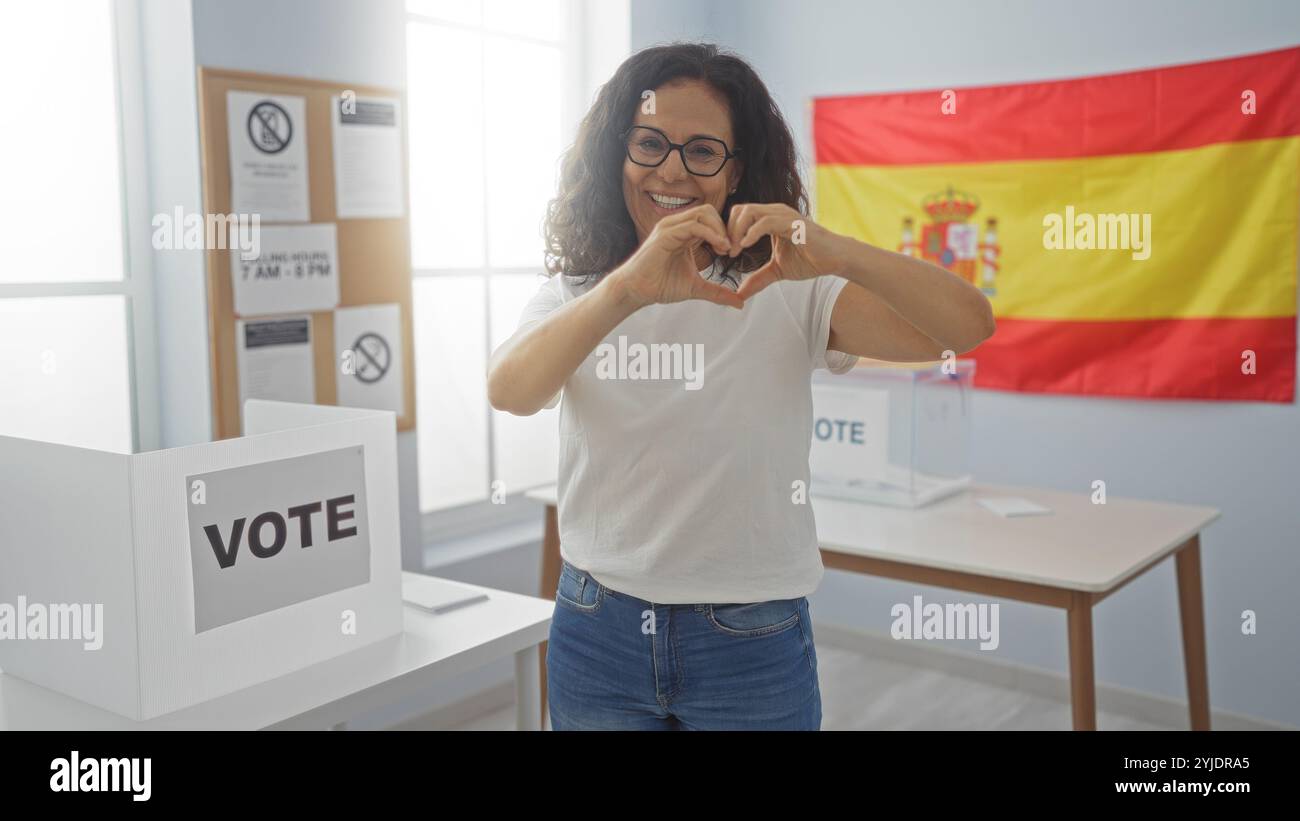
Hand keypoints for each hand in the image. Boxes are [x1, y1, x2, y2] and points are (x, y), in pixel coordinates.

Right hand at [607, 204, 742, 309]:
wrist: (637, 291)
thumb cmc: (660, 286)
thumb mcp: (696, 288)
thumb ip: (718, 292)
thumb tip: (740, 303)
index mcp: (684, 233)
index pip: (710, 219)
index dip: (724, 232)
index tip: (731, 252)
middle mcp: (677, 225)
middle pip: (709, 211)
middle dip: (725, 227)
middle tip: (731, 249)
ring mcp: (670, 227)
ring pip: (703, 214)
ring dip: (720, 230)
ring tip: (726, 249)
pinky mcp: (666, 234)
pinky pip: (694, 225)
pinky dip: (711, 234)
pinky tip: (719, 248)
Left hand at [726, 203, 847, 300]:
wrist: (835, 259)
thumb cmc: (810, 260)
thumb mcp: (777, 271)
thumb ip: (758, 279)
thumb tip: (739, 295)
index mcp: (770, 218)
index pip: (740, 215)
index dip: (729, 232)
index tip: (726, 252)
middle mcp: (775, 212)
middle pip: (740, 210)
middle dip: (728, 230)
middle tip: (726, 252)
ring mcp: (783, 215)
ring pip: (750, 212)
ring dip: (737, 232)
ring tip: (734, 251)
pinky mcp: (792, 223)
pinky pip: (765, 222)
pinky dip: (751, 233)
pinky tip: (745, 246)